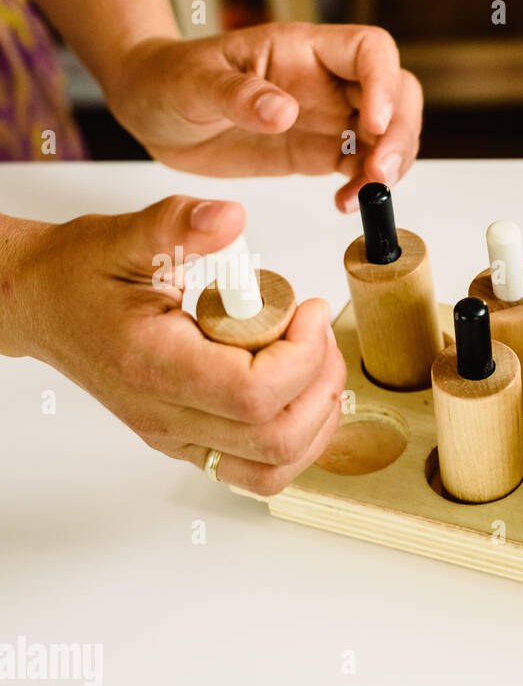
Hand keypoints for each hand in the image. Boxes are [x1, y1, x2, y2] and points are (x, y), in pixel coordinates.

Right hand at [5, 196, 345, 494]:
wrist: (42, 304)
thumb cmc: (79, 275)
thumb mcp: (126, 236)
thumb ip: (178, 225)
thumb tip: (229, 217)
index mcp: (153, 366)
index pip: (252, 395)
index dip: (302, 356)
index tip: (311, 309)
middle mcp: (165, 415)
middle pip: (274, 439)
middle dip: (318, 385)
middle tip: (319, 333)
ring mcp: (178, 437)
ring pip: (273, 468)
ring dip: (315, 418)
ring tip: (313, 360)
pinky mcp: (190, 441)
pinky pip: (258, 468)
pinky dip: (297, 436)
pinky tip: (299, 387)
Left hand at [106, 24, 421, 211]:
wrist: (154, 110)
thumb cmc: (168, 80)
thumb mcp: (192, 83)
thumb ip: (237, 94)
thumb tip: (283, 111)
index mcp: (301, 49)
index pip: (370, 51)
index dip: (384, 84)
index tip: (372, 123)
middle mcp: (325, 80)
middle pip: (397, 94)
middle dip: (399, 134)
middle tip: (379, 172)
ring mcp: (327, 117)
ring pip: (389, 134)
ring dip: (390, 165)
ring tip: (363, 194)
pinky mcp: (320, 152)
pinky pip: (362, 168)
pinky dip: (365, 189)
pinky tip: (344, 204)